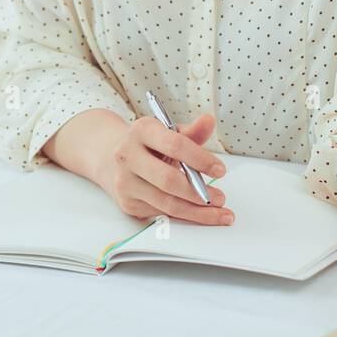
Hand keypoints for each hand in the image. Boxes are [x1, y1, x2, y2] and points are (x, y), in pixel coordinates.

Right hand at [100, 111, 234, 225]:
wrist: (115, 159)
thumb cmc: (150, 145)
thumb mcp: (169, 133)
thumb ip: (192, 131)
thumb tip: (209, 121)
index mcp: (141, 131)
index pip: (174, 145)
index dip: (200, 159)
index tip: (220, 170)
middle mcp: (128, 156)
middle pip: (168, 180)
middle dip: (198, 193)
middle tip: (220, 198)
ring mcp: (125, 182)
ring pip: (166, 203)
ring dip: (196, 211)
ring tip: (218, 211)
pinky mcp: (128, 203)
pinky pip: (161, 212)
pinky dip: (184, 215)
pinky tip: (199, 214)